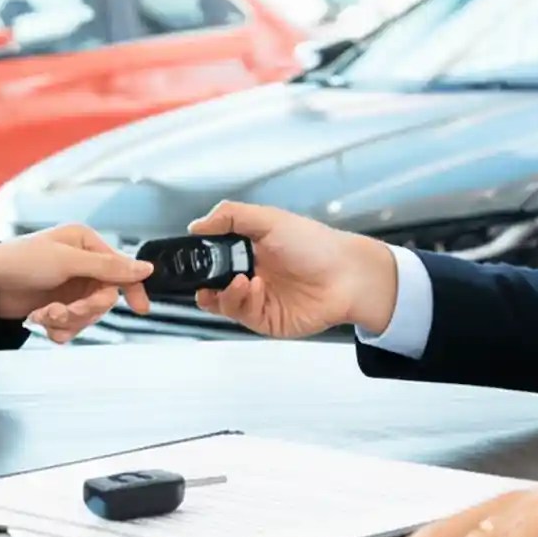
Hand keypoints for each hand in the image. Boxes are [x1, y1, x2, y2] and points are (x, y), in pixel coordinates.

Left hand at [0, 224, 152, 342]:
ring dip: (67, 320)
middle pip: (104, 298)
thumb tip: (145, 268)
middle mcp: (81, 266)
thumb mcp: (67, 261)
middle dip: (85, 309)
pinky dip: (58, 328)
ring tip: (45, 313)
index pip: (121, 269)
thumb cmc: (19, 260)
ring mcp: (69, 288)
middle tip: (67, 310)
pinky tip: (41, 319)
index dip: (133, 289)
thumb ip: (109, 266)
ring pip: (89, 316)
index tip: (141, 309)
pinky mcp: (57, 307)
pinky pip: (72, 327)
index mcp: (86, 245)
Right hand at [188, 201, 396, 337]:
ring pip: (222, 303)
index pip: (212, 258)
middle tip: (205, 277)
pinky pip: (242, 315)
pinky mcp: (266, 320)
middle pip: (211, 284)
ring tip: (240, 280)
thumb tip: (198, 224)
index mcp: (248, 250)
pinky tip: (255, 288)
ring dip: (225, 293)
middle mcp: (249, 275)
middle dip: (203, 283)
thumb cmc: (316, 244)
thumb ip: (231, 216)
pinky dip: (243, 302)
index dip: (199, 260)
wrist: (347, 275)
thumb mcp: (269, 219)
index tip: (190, 258)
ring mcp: (257, 299)